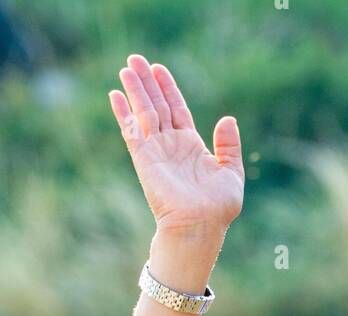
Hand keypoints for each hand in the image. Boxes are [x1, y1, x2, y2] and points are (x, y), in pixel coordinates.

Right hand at [109, 53, 243, 237]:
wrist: (200, 225)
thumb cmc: (218, 207)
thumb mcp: (232, 173)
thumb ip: (229, 146)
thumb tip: (228, 118)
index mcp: (191, 146)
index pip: (177, 109)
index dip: (168, 88)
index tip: (159, 69)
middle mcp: (171, 145)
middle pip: (157, 105)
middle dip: (147, 82)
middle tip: (135, 59)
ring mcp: (156, 151)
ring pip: (144, 112)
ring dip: (135, 90)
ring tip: (126, 67)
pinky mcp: (144, 159)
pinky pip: (131, 131)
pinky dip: (123, 112)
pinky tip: (115, 95)